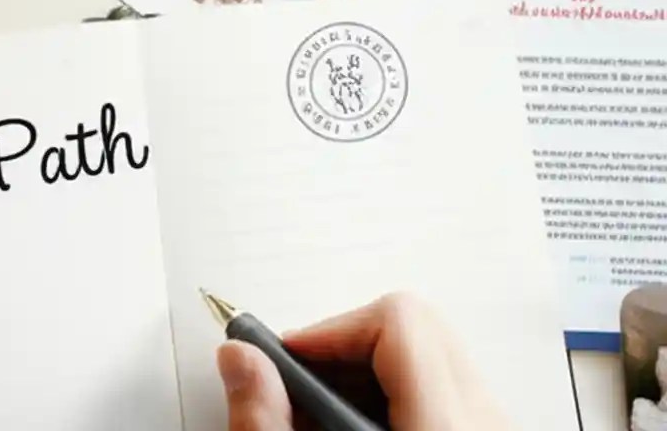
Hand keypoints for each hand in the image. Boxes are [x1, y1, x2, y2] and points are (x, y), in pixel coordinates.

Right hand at [216, 293, 512, 430]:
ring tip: (329, 417)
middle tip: (302, 389)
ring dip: (370, 371)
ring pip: (434, 353)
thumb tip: (241, 362)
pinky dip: (399, 394)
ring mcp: (498, 428)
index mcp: (447, 427)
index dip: (328, 330)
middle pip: (417, 325)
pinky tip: (363, 427)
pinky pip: (449, 385)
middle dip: (346, 346)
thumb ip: (269, 422)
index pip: (397, 319)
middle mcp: (487, 421)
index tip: (287, 358)